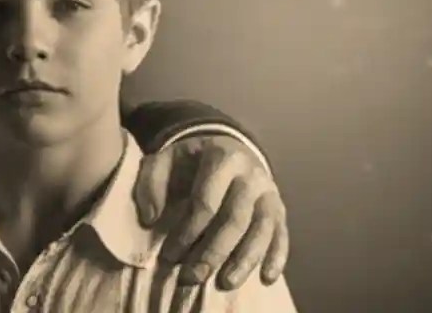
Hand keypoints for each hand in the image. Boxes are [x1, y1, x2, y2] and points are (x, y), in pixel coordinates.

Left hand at [134, 134, 288, 289]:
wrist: (226, 148)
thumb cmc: (189, 162)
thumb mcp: (163, 161)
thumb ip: (151, 184)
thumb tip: (150, 218)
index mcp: (220, 158)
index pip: (205, 202)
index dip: (187, 232)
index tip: (169, 256)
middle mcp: (250, 174)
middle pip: (235, 219)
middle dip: (213, 252)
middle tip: (192, 277)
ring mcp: (269, 191)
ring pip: (262, 229)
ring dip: (244, 260)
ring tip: (225, 284)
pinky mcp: (279, 207)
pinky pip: (282, 233)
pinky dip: (277, 257)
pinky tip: (267, 279)